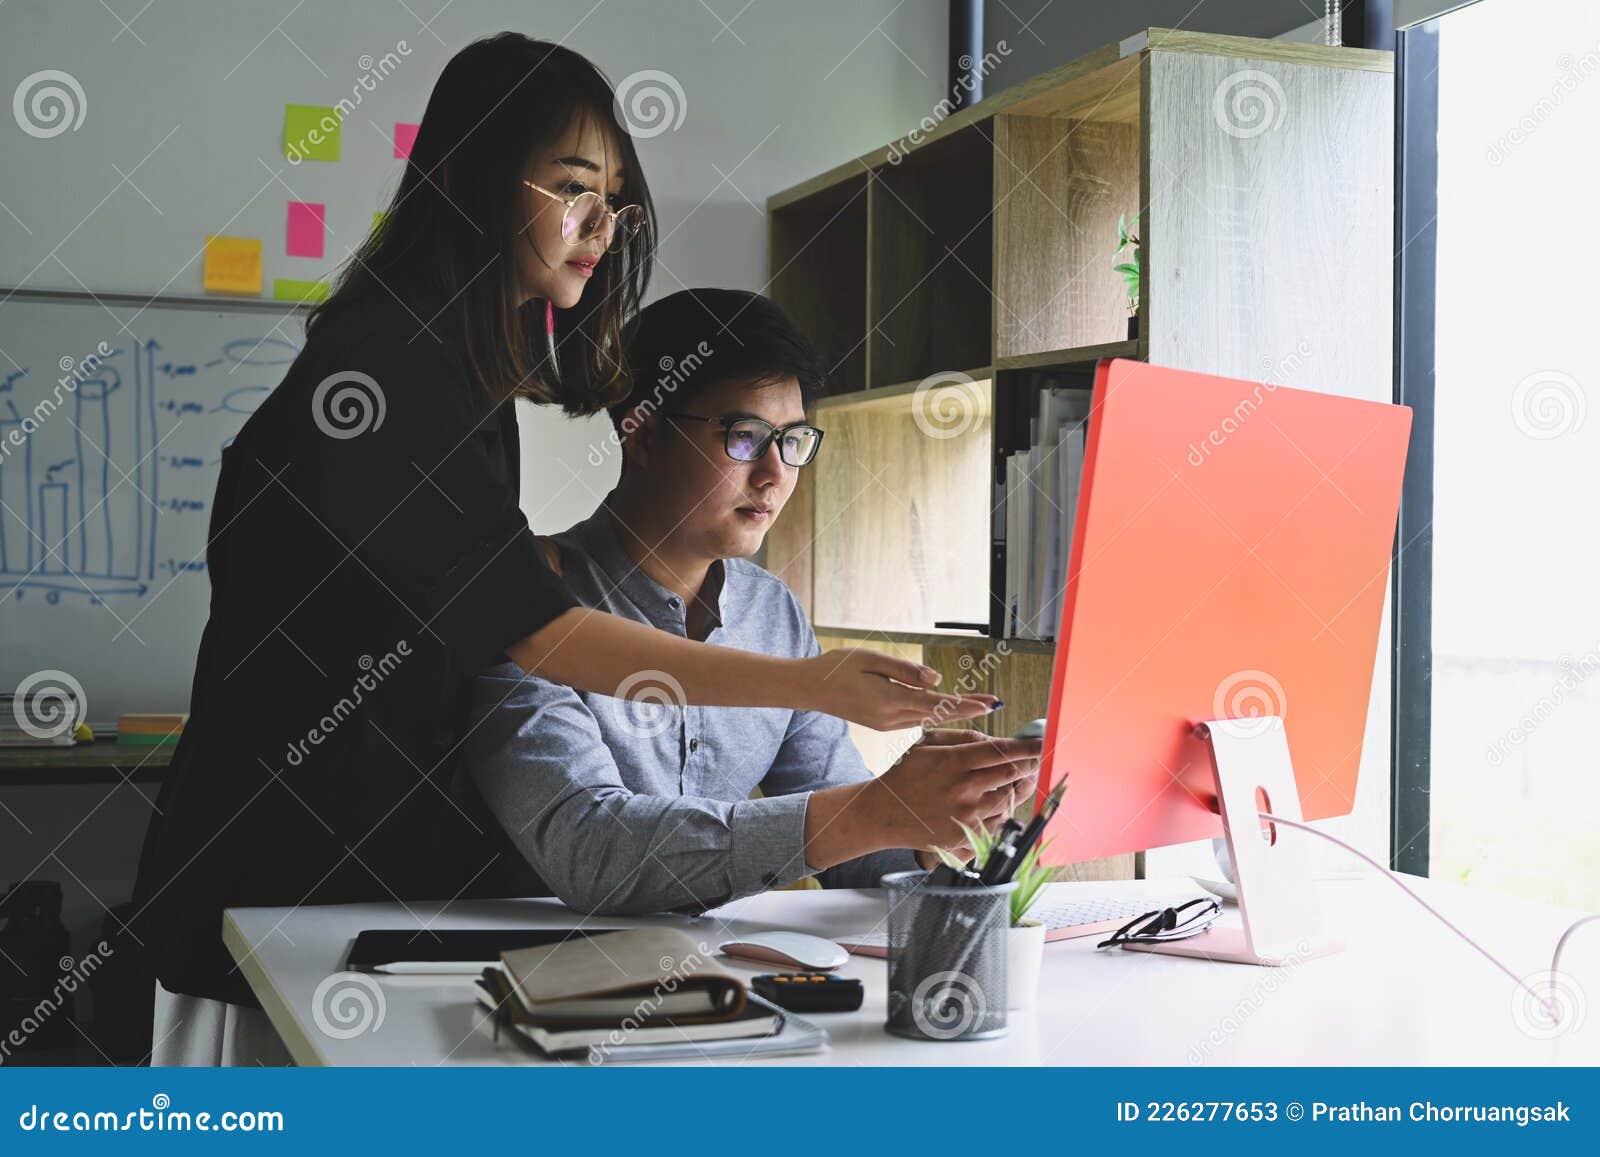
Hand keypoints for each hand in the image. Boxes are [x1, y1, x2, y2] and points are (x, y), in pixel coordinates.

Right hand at [800, 648, 998, 730]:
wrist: (809, 688)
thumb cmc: (837, 668)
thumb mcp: (870, 658)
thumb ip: (905, 670)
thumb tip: (936, 679)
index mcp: (889, 700)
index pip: (935, 703)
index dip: (964, 704)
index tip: (988, 703)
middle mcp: (891, 718)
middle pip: (937, 714)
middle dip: (967, 709)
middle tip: (994, 703)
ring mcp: (886, 724)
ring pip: (928, 719)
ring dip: (953, 713)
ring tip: (979, 706)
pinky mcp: (882, 724)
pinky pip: (915, 719)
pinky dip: (935, 715)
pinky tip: (948, 710)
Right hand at [910, 730, 1038, 867]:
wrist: (884, 813)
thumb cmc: (907, 774)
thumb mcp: (929, 743)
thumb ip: (965, 737)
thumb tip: (999, 741)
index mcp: (954, 761)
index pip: (1003, 751)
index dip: (1029, 747)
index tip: (1044, 743)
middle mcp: (964, 789)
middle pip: (1013, 774)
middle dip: (1028, 765)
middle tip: (1033, 761)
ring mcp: (967, 816)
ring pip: (1009, 798)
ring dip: (1011, 789)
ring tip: (998, 783)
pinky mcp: (967, 837)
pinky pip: (998, 822)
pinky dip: (998, 812)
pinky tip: (984, 805)